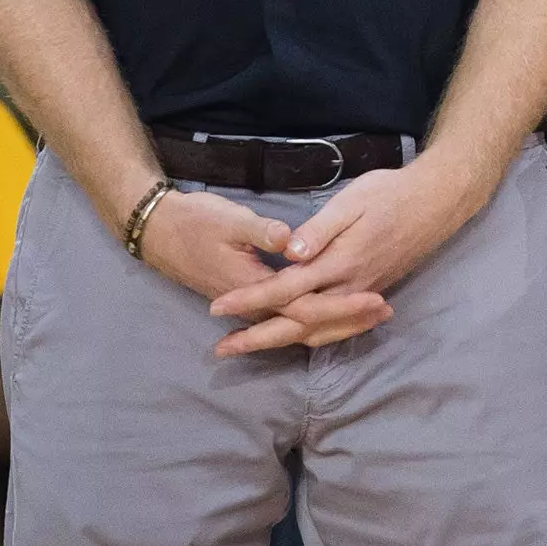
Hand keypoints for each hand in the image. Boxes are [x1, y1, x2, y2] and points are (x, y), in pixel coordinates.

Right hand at [139, 188, 391, 356]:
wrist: (161, 233)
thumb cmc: (197, 222)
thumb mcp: (230, 219)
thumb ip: (262, 231)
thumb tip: (292, 241)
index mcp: (256, 285)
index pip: (308, 305)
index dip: (343, 304)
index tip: (374, 299)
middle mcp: (257, 304)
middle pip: (310, 323)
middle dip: (349, 320)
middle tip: (385, 313)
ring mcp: (254, 304)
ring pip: (301, 326)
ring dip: (337, 323)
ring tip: (372, 317)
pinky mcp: (253, 298)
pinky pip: (291, 318)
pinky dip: (318, 319)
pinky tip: (337, 313)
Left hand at [207, 156, 474, 356]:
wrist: (436, 203)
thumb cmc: (391, 193)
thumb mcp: (353, 200)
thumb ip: (321, 230)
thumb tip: (289, 254)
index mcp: (340, 263)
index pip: (286, 289)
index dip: (250, 300)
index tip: (217, 308)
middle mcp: (350, 287)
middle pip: (297, 323)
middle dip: (257, 337)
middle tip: (222, 350)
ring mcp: (362, 294)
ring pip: (318, 331)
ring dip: (281, 341)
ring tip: (250, 347)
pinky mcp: (371, 293)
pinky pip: (337, 327)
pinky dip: (313, 337)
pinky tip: (298, 337)